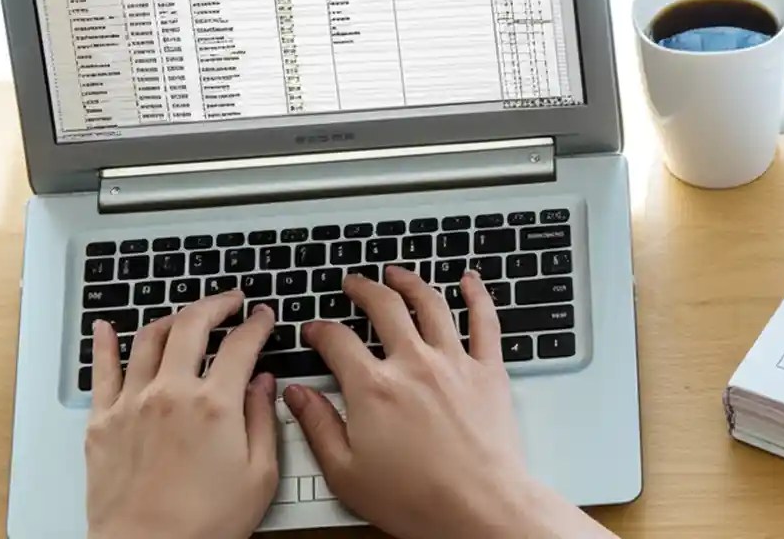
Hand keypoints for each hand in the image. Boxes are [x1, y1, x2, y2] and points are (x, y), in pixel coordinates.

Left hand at [85, 291, 278, 538]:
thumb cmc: (205, 526)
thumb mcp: (259, 476)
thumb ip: (263, 421)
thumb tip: (263, 384)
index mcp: (216, 405)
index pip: (242, 344)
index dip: (257, 324)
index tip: (263, 316)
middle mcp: (172, 393)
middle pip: (193, 325)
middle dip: (216, 305)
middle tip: (230, 301)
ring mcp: (133, 403)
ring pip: (149, 338)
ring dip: (171, 319)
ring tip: (185, 316)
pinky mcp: (103, 422)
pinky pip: (102, 370)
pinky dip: (104, 343)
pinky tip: (105, 327)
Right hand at [286, 268, 613, 538]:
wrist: (479, 510)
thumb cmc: (416, 499)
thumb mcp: (346, 473)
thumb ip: (317, 426)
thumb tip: (295, 395)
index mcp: (373, 388)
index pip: (336, 341)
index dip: (320, 330)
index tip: (315, 330)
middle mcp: (413, 364)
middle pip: (384, 307)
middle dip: (363, 289)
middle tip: (354, 283)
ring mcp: (454, 363)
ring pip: (430, 304)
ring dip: (410, 282)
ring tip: (397, 273)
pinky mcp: (488, 371)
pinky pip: (484, 321)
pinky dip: (477, 295)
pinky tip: (469, 280)